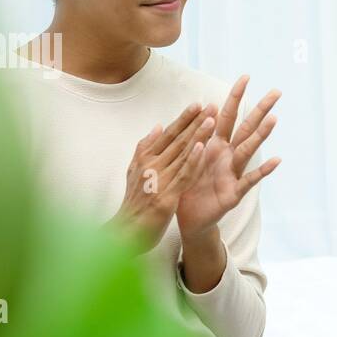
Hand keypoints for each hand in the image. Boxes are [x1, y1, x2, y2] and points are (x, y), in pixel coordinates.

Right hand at [112, 102, 215, 251]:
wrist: (125, 232)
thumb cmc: (134, 202)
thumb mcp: (135, 171)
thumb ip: (145, 148)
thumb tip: (158, 126)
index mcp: (145, 158)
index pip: (168, 134)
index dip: (184, 118)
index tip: (197, 104)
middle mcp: (151, 165)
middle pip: (177, 140)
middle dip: (195, 122)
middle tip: (210, 105)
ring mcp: (158, 180)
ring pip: (182, 154)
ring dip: (197, 136)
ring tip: (211, 120)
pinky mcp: (166, 196)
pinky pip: (182, 175)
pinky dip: (192, 161)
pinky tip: (202, 148)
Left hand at [176, 75, 282, 238]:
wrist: (188, 218)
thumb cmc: (188, 185)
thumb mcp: (186, 156)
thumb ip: (194, 134)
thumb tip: (203, 105)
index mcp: (214, 145)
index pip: (226, 115)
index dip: (235, 96)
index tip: (245, 77)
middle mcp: (228, 155)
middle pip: (246, 127)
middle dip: (260, 109)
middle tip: (276, 92)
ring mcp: (233, 172)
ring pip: (248, 149)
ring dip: (261, 134)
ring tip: (274, 118)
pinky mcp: (234, 192)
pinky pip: (249, 180)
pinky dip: (262, 170)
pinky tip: (276, 160)